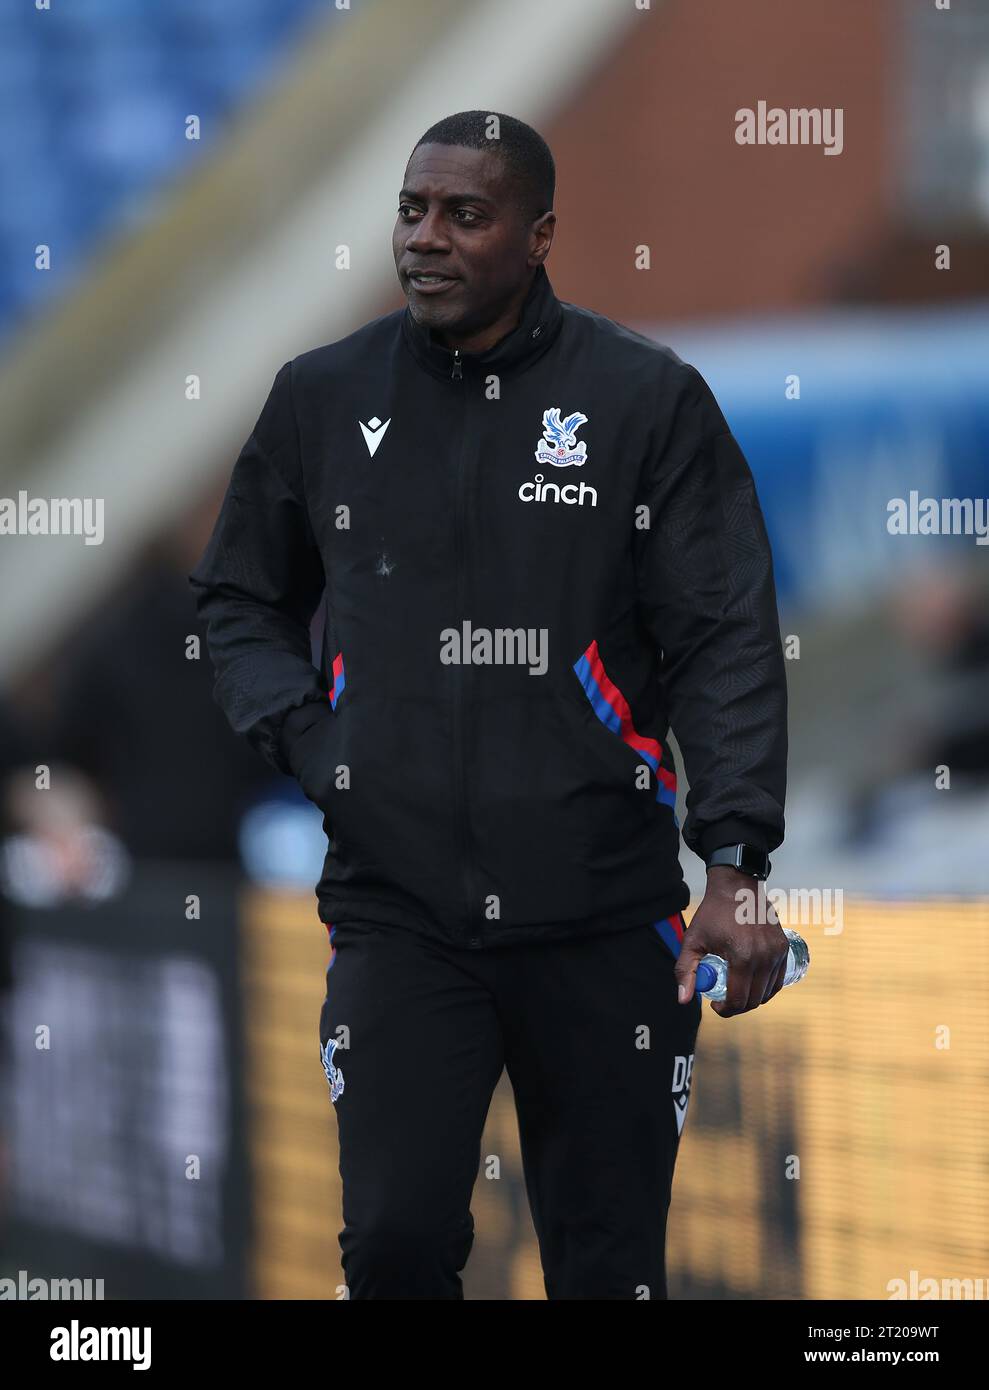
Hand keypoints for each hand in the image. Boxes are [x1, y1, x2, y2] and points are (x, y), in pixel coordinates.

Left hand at [675, 867, 788, 1017]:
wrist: (737, 888)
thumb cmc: (713, 914)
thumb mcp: (693, 941)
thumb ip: (685, 971)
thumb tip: (683, 999)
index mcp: (742, 957)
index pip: (738, 999)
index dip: (726, 1010)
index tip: (715, 1006)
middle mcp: (764, 957)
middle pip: (754, 1000)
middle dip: (738, 1006)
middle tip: (724, 1000)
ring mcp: (777, 952)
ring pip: (768, 992)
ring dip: (752, 997)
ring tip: (736, 989)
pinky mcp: (784, 947)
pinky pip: (778, 979)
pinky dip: (766, 987)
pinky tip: (752, 984)